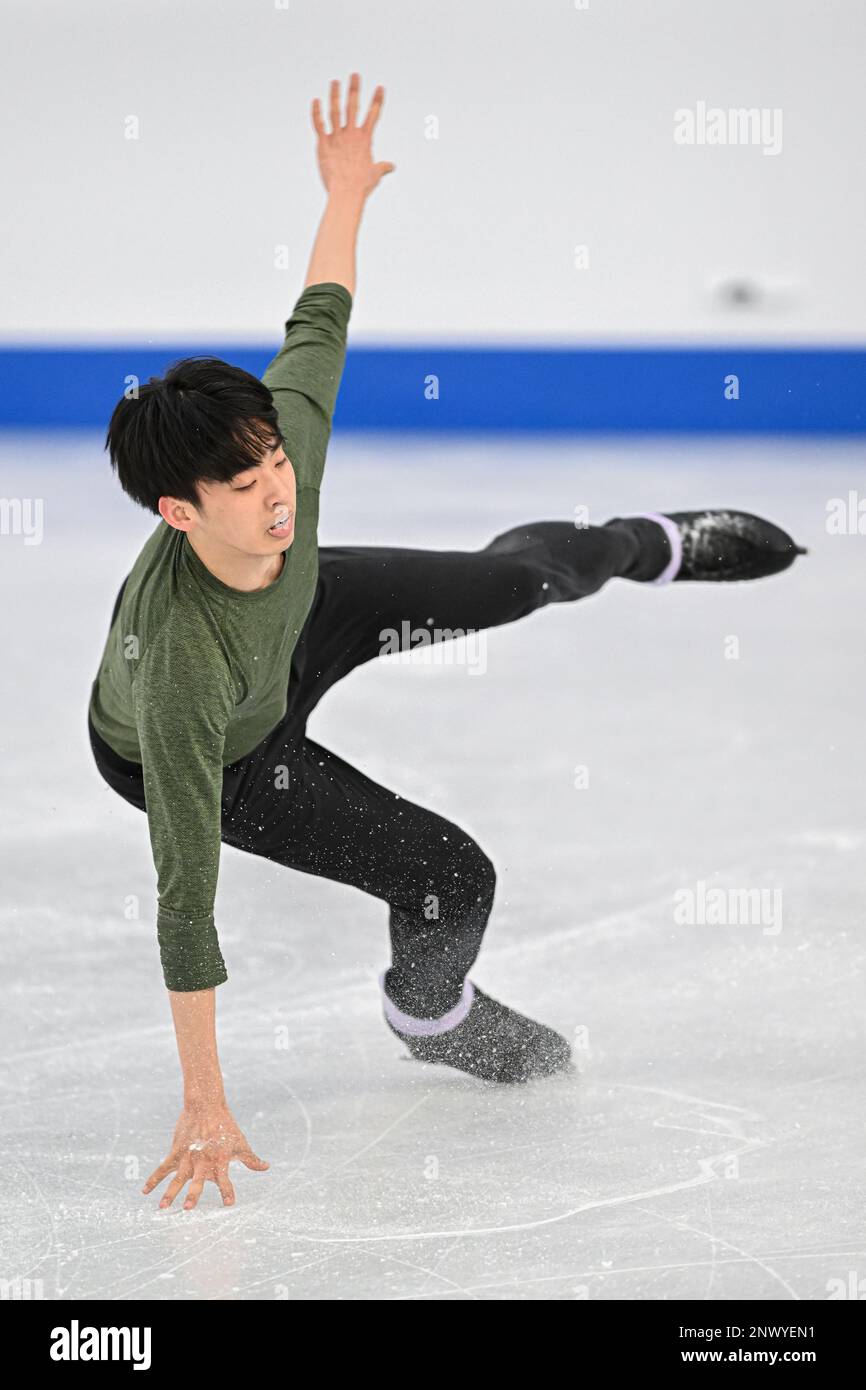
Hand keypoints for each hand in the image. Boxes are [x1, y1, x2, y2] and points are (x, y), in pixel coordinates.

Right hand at [142, 1102, 268, 1210]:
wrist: (206, 1105)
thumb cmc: (226, 1126)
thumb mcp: (240, 1143)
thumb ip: (251, 1159)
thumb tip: (266, 1167)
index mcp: (220, 1160)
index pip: (226, 1179)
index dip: (227, 1191)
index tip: (229, 1204)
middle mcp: (203, 1160)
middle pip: (198, 1180)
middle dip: (193, 1194)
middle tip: (188, 1208)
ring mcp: (188, 1156)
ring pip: (177, 1177)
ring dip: (170, 1192)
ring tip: (163, 1207)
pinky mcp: (176, 1152)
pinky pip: (162, 1168)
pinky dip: (153, 1179)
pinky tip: (145, 1191)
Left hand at [311, 71, 394, 197]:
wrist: (346, 192)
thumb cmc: (362, 186)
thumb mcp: (376, 174)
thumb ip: (383, 167)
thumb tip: (392, 167)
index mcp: (365, 139)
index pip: (373, 115)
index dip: (377, 100)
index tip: (380, 87)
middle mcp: (351, 134)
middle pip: (353, 106)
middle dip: (354, 89)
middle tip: (354, 75)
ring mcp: (337, 137)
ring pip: (335, 111)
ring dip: (335, 95)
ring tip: (335, 82)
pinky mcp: (323, 144)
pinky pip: (318, 124)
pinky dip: (316, 112)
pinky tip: (316, 100)